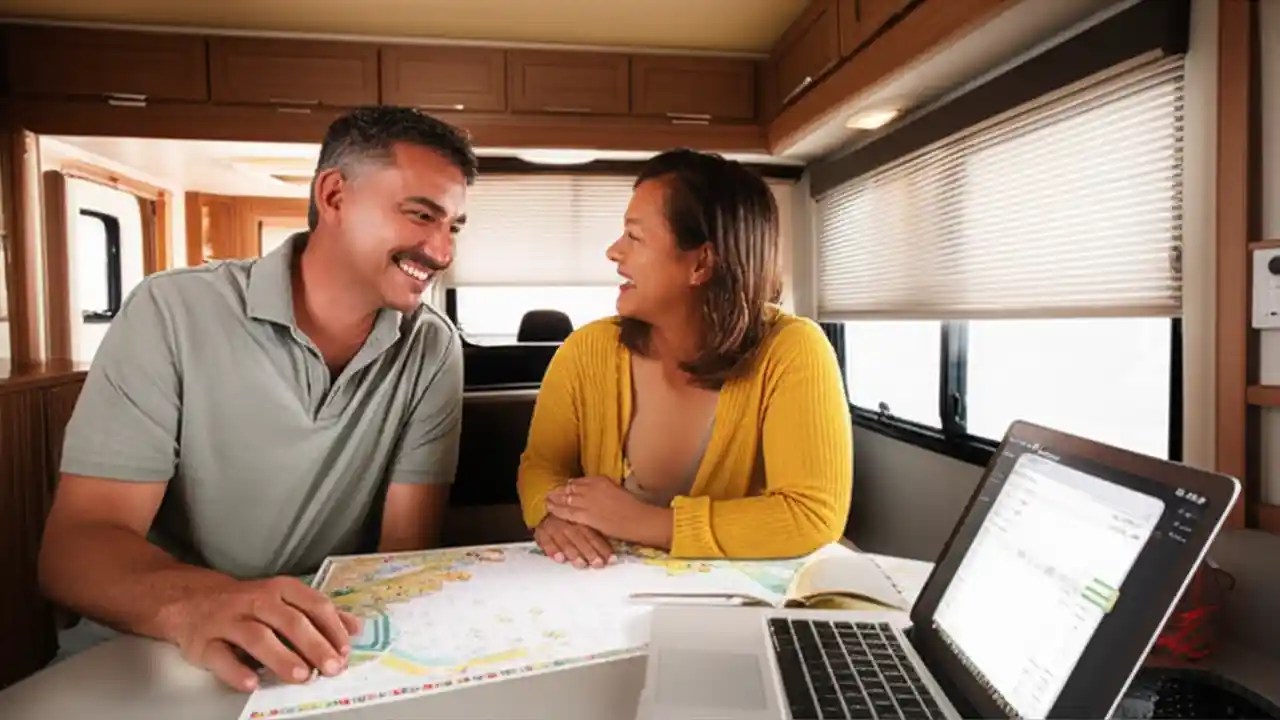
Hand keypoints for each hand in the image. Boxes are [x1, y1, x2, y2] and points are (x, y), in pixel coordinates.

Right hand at [166, 576, 361, 691]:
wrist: (191, 599)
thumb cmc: (248, 604)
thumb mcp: (284, 600)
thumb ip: (319, 614)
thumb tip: (355, 629)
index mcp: (280, 590)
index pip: (313, 605)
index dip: (332, 628)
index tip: (345, 651)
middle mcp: (255, 601)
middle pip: (289, 622)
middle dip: (314, 645)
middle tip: (331, 668)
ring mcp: (228, 620)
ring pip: (257, 637)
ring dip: (282, 657)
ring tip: (302, 676)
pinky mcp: (204, 642)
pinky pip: (221, 656)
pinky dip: (236, 671)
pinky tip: (252, 683)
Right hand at [534, 515, 615, 568]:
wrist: (543, 508)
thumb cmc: (567, 520)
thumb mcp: (582, 522)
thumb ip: (596, 534)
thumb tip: (612, 553)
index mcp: (582, 521)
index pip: (594, 535)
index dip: (603, 548)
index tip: (612, 560)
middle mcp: (569, 524)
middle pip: (581, 538)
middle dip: (590, 552)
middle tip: (598, 564)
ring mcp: (555, 527)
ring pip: (565, 540)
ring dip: (573, 553)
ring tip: (581, 564)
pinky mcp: (541, 532)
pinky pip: (545, 540)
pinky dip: (552, 549)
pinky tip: (559, 558)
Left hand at [546, 475, 667, 544]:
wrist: (639, 519)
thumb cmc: (634, 508)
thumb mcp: (618, 492)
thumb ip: (605, 491)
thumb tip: (598, 495)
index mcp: (601, 480)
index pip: (580, 481)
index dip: (570, 486)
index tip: (564, 488)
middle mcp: (592, 488)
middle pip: (570, 488)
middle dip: (559, 491)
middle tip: (550, 493)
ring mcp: (588, 501)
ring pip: (566, 499)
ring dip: (555, 500)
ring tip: (547, 500)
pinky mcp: (586, 515)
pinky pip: (567, 512)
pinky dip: (557, 510)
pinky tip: (550, 510)